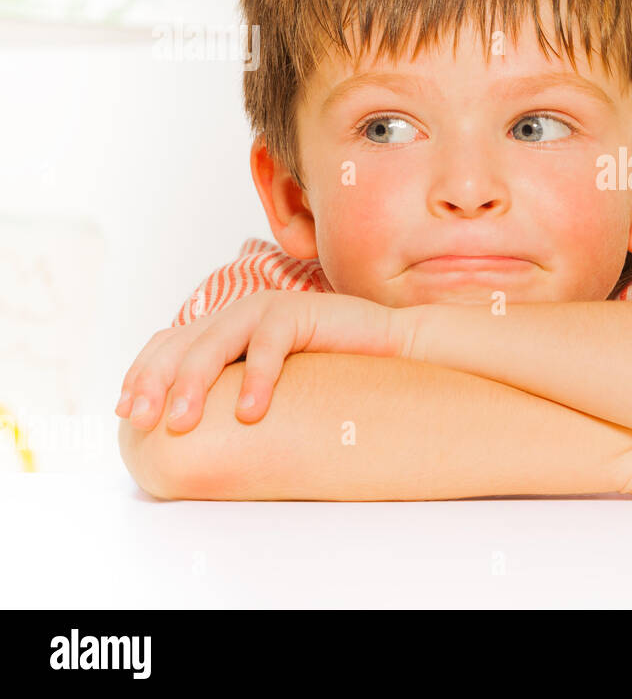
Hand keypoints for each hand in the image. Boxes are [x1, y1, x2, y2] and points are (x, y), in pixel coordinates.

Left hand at [115, 291, 406, 432]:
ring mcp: (266, 309)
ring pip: (213, 343)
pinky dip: (256, 379)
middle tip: (146, 423)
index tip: (126, 414)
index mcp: (225, 330)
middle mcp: (238, 315)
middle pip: (179, 344)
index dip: (141, 375)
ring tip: (183, 423)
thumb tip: (189, 438)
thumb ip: (232, 395)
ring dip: (194, 385)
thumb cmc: (331, 379)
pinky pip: (268, 345)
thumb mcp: (269, 390)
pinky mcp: (298, 311)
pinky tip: (251, 413)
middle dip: (155, 383)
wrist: (389, 352)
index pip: (166, 346)